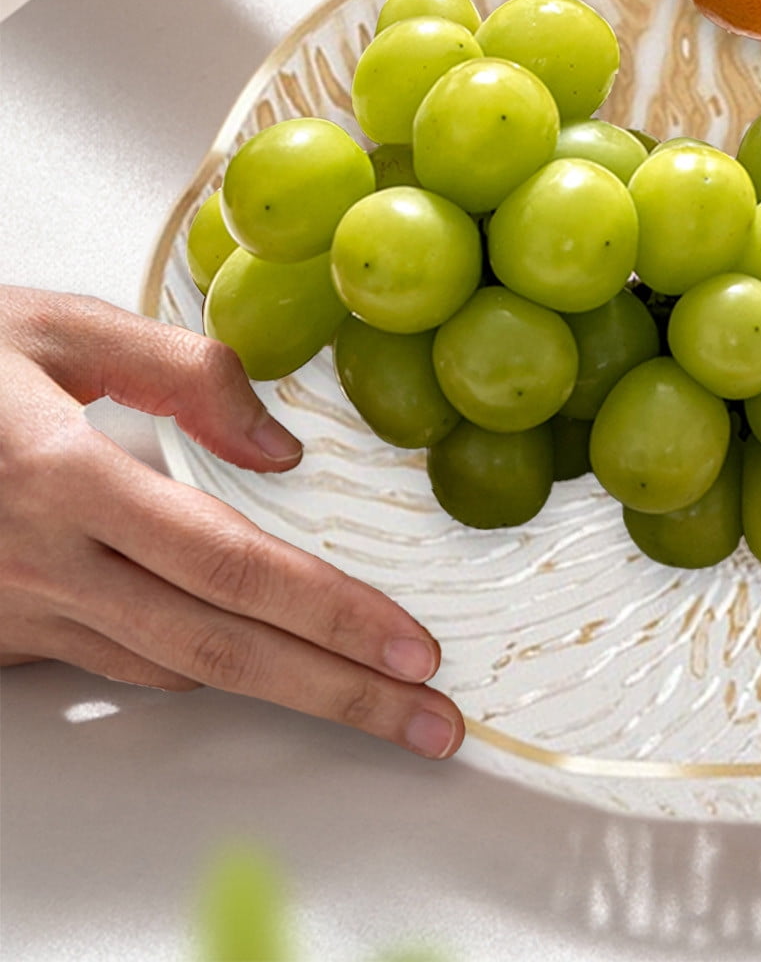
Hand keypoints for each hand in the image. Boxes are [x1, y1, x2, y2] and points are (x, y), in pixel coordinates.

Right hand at [0, 287, 462, 759]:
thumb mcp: (55, 326)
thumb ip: (181, 370)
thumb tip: (279, 446)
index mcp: (63, 477)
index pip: (227, 561)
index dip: (326, 611)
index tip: (408, 646)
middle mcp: (43, 563)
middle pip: (217, 648)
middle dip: (337, 694)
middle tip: (429, 722)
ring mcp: (19, 610)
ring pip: (173, 669)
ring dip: (281, 690)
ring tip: (374, 701)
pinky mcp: (5, 636)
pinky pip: (121, 664)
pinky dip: (201, 664)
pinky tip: (261, 660)